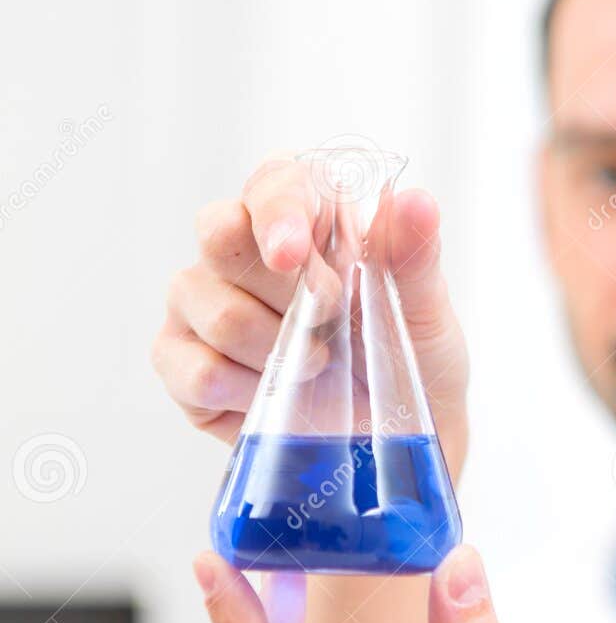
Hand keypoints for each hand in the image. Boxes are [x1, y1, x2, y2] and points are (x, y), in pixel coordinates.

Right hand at [151, 155, 469, 478]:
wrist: (396, 439)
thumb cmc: (411, 360)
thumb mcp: (427, 312)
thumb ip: (414, 256)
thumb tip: (416, 201)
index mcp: (309, 219)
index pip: (275, 183)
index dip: (278, 212)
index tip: (292, 254)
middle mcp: (244, 250)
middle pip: (219, 232)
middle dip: (281, 289)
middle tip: (331, 321)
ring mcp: (203, 302)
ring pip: (210, 307)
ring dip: (274, 348)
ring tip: (320, 365)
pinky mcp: (181, 360)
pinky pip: (194, 369)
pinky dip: (244, 390)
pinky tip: (275, 395)